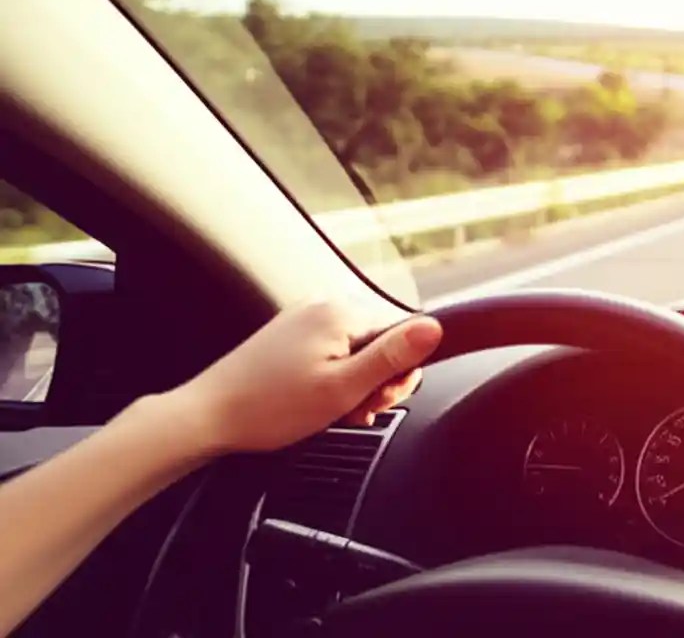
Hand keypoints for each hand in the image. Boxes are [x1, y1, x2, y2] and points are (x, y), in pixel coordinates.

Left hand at [163, 301, 441, 454]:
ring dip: (353, 386)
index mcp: (341, 312)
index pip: (405, 337)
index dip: (396, 377)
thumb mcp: (342, 388)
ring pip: (357, 352)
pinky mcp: (291, 336)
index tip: (371, 401)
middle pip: (382, 344)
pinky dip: (333, 379)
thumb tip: (436, 328)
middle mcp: (324, 305)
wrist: (207, 417)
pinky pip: (333, 353)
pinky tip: (315, 402)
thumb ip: (393, 357)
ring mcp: (304, 319)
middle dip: (374, 382)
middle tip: (348, 409)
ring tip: (327, 410)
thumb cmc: (269, 407)